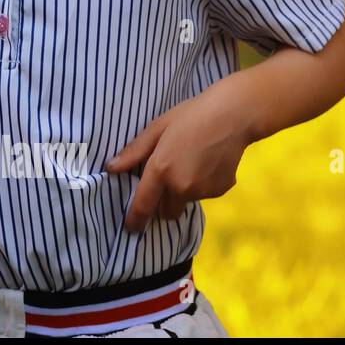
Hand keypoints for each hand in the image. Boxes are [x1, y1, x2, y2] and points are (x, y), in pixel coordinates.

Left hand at [104, 77, 253, 232]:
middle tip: (165, 180)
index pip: (143, 206)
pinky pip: (204, 194)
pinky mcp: (221, 190)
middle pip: (167, 211)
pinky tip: (206, 163)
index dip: (135, 221)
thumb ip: (134, 152)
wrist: (232, 116)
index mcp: (161, 171)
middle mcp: (181, 187)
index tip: (131, 228)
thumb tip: (111, 168)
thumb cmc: (189, 116)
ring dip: (183, 192)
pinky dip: (202, 185)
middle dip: (163, 203)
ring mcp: (203, 191)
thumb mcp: (156, 129)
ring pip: (186, 201)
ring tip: (189, 162)